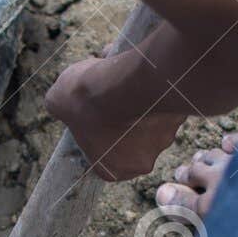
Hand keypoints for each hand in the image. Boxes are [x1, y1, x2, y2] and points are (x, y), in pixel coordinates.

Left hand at [46, 54, 185, 180]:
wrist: (129, 83)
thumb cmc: (89, 100)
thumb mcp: (57, 102)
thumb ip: (59, 106)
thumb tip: (60, 99)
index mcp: (111, 170)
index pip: (100, 157)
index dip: (92, 132)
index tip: (88, 113)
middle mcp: (142, 162)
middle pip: (125, 137)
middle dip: (116, 113)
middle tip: (104, 90)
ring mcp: (164, 139)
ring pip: (146, 116)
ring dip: (135, 97)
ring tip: (120, 72)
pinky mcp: (180, 115)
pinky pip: (163, 97)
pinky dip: (152, 84)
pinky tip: (139, 67)